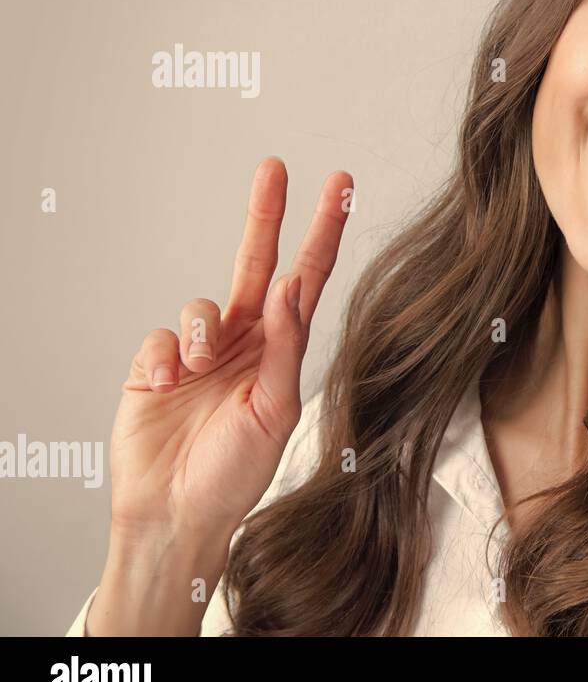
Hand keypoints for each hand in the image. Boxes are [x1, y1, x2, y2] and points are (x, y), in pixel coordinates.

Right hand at [107, 156, 351, 543]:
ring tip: (199, 372)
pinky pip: (159, 335)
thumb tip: (291, 285)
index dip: (322, 234)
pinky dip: (165, 357)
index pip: (305, 280)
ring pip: (201, 302)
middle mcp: (242, 341)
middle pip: (253, 262)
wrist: (177, 515)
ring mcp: (196, 351)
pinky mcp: (153, 365)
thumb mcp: (275, 410)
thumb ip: (285, 345)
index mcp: (279, 349)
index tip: (341, 190)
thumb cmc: (235, 473)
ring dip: (203, 331)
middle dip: (265, 215)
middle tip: (276, 167)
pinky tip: (168, 386)